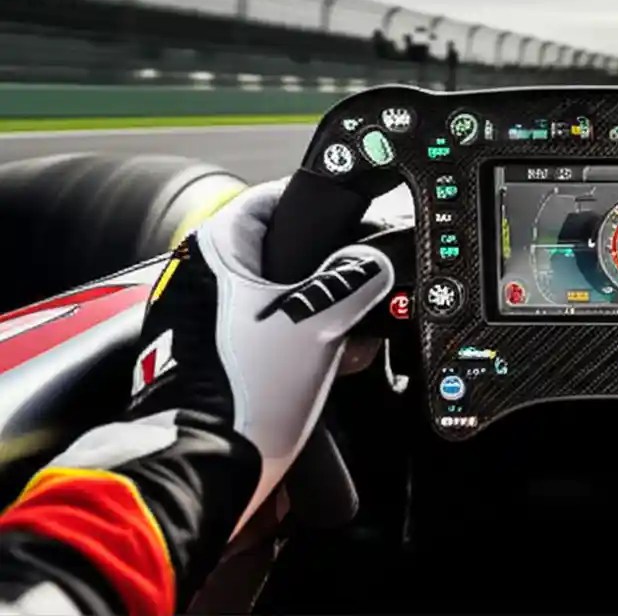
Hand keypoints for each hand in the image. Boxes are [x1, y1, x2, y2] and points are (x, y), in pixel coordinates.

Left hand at [124, 180, 392, 528]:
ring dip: (313, 315)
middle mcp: (195, 278)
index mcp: (213, 252)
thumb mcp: (319, 324)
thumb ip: (356, 281)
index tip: (353, 226)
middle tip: (359, 294)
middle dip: (325, 276)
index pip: (271, 201)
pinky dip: (292, 343)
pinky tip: (324, 367)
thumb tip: (375, 264)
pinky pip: (258, 335)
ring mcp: (193, 320)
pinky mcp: (200, 358)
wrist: (205, 466)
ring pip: (271, 298)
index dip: (318, 212)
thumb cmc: (244, 390)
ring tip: (347, 342)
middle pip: (276, 256)